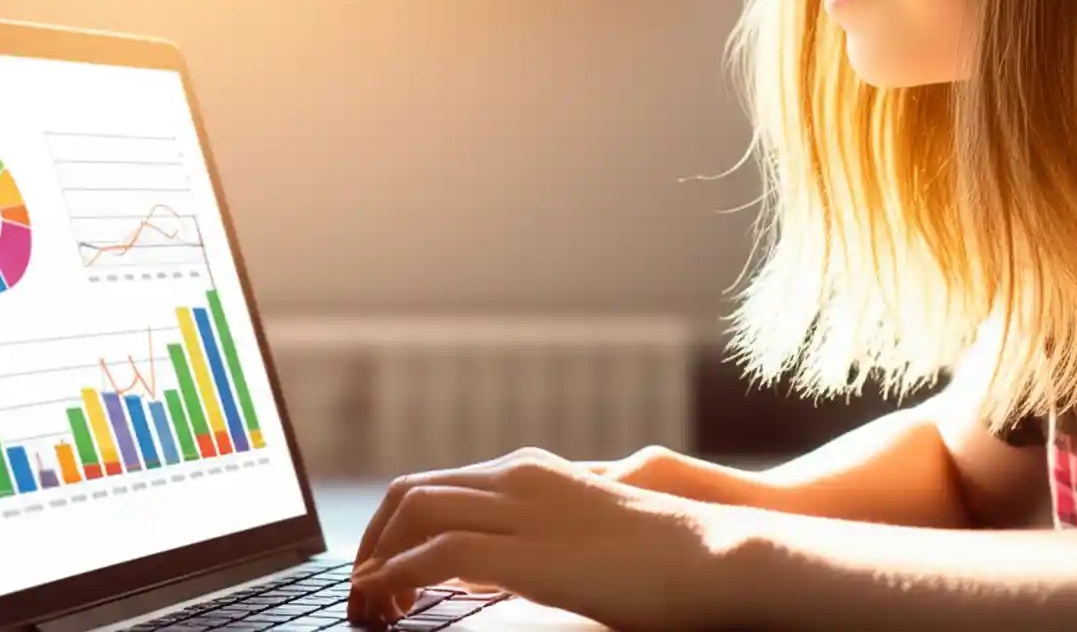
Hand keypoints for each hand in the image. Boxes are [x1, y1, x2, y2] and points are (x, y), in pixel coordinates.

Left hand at [347, 447, 734, 629]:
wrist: (711, 555)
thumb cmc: (660, 555)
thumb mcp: (581, 533)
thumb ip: (531, 538)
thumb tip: (488, 566)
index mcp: (528, 473)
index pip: (435, 485)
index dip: (396, 526)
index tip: (383, 567)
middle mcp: (515, 479)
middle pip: (411, 493)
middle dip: (375, 539)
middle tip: (366, 588)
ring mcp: (521, 509)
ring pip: (413, 514)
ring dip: (378, 559)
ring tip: (374, 605)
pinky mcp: (528, 551)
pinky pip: (438, 554)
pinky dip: (399, 576)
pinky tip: (393, 602)